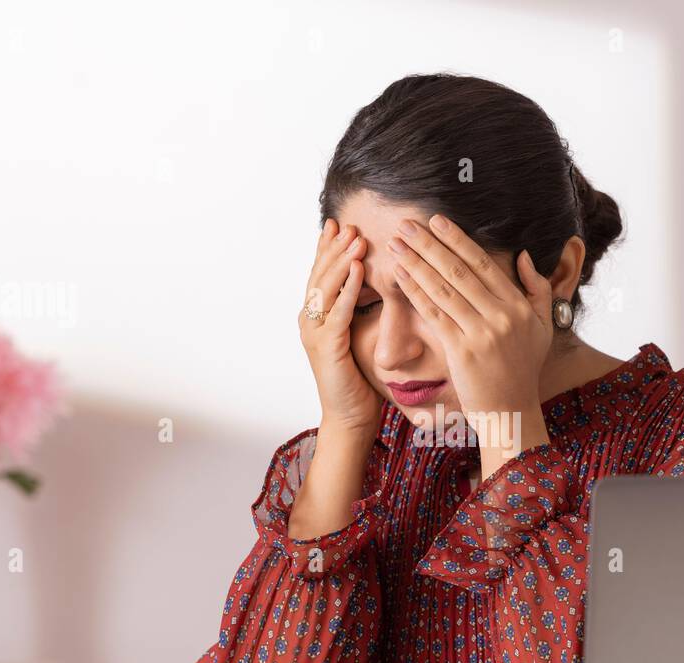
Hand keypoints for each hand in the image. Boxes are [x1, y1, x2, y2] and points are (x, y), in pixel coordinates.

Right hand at [299, 219, 382, 437]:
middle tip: (347, 224)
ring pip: (325, 288)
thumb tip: (373, 283)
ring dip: (341, 261)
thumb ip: (358, 310)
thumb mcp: (358, 336)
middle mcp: (309, 321)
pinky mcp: (327, 347)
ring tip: (354, 238)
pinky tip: (359, 270)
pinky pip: (337, 311)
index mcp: (316, 317)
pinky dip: (348, 289)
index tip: (338, 224)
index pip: (321, 275)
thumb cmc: (359, 381)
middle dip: (333, 248)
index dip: (328, 249)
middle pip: (320, 275)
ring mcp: (314, 333)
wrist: (350, 417)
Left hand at [387, 214, 553, 474]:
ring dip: (416, 262)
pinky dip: (415, 291)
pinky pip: (434, 313)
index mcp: (518, 305)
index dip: (457, 240)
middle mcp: (501, 315)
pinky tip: (399, 275)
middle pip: (459, 271)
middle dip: (429, 244)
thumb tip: (524, 255)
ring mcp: (481, 333)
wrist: (510, 411)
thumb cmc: (523, 369)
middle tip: (407, 223)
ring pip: (443, 288)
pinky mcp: (462, 351)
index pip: (483, 264)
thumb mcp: (541, 327)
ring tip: (396, 244)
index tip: (437, 221)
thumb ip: (537, 289)